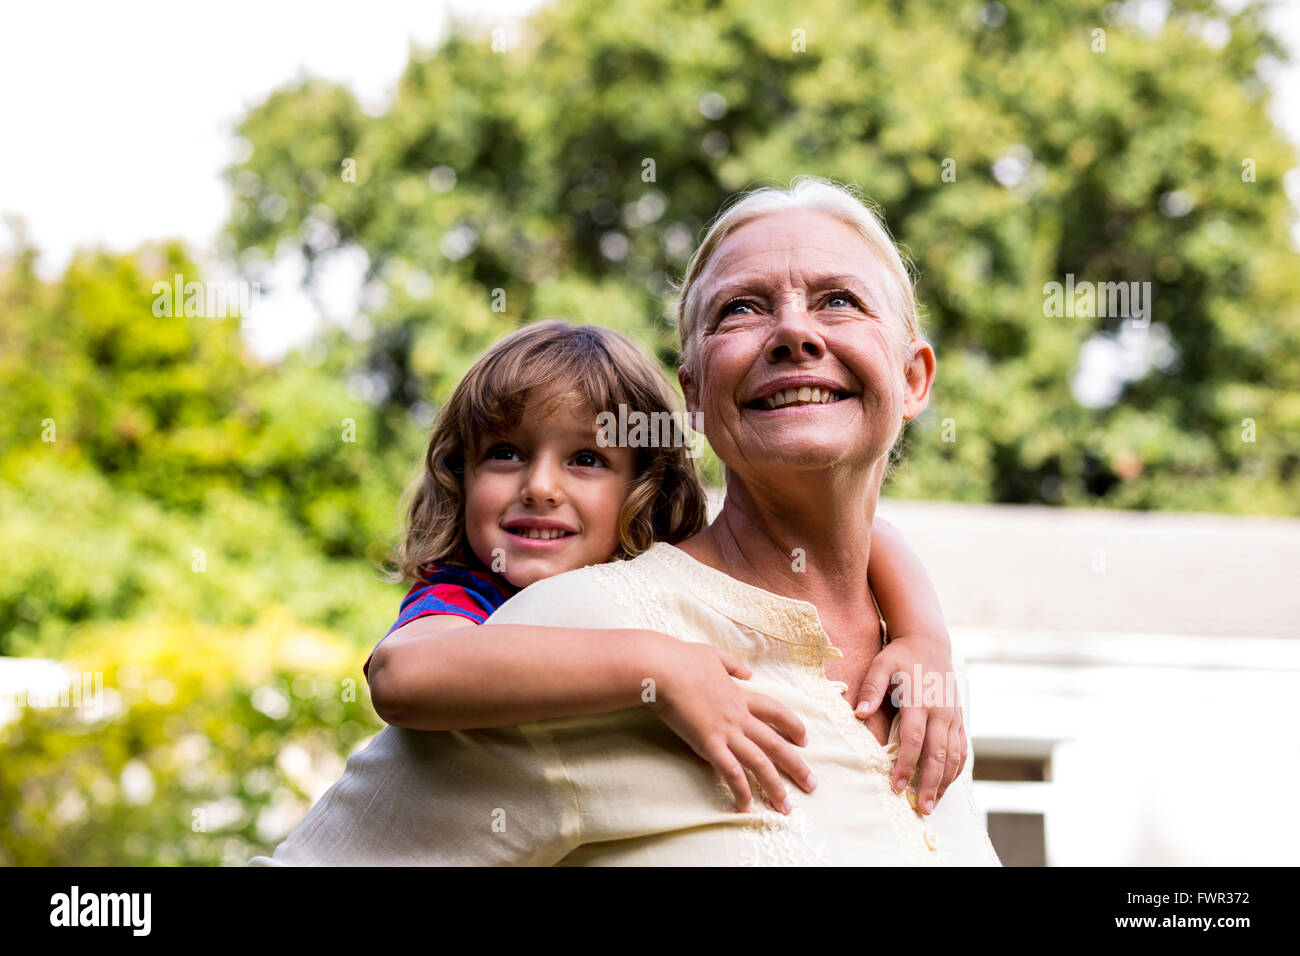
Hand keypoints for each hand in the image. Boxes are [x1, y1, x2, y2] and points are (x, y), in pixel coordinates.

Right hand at [645, 639, 814, 814]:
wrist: (663, 669)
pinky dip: (741, 791)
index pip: (776, 711)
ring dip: (774, 786)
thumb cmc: (682, 659)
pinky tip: (745, 808)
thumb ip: (733, 664)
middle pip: (776, 743)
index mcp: (740, 695)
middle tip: (811, 784)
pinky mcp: (708, 744)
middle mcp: (739, 716)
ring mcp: (726, 731)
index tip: (804, 740)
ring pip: (759, 763)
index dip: (792, 726)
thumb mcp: (714, 655)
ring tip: (786, 807)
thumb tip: (748, 671)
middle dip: (796, 766)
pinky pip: (730, 772)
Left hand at [852, 636, 965, 814]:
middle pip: (938, 754)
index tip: (896, 786)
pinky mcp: (959, 719)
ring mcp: (953, 716)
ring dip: (945, 782)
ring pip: (954, 756)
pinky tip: (947, 784)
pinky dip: (957, 769)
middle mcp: (940, 712)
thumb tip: (858, 712)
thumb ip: (871, 688)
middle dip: (930, 783)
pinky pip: (963, 749)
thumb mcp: (881, 664)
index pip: (913, 740)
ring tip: (933, 804)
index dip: (905, 765)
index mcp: (920, 701)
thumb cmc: (901, 656)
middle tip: (921, 809)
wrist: (929, 642)